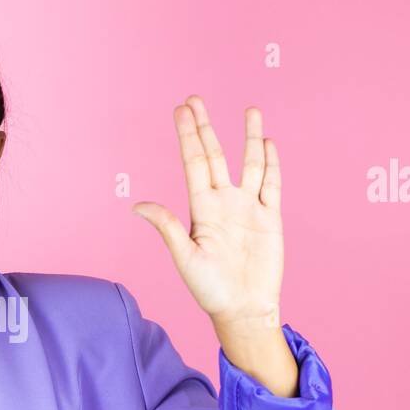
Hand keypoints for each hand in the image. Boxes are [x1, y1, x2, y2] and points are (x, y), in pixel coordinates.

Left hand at [132, 96, 282, 331]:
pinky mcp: (270, 218)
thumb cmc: (210, 290)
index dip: (188, 136)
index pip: (193, 163)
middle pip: (215, 156)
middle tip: (196, 99)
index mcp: (201, 209)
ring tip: (250, 110)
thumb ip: (168, 228)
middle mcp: (224, 203)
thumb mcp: (185, 258)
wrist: (244, 309)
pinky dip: (272, 163)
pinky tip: (268, 142)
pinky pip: (272, 184)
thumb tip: (137, 206)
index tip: (181, 110)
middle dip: (206, 128)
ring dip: (249, 137)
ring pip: (250, 164)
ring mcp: (248, 208)